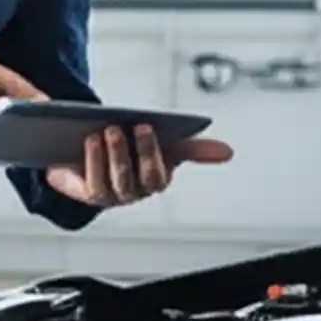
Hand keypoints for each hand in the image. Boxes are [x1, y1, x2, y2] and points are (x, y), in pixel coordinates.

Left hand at [45, 124, 233, 207]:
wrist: (97, 156)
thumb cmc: (137, 150)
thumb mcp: (166, 144)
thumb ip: (195, 149)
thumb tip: (230, 153)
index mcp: (156, 180)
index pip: (157, 175)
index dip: (151, 152)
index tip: (145, 125)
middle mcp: (135, 193)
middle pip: (134, 179)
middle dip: (129, 152)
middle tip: (123, 126)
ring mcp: (113, 196)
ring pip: (113, 182)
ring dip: (110, 156)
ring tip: (105, 130)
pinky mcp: (91, 195)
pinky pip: (93, 185)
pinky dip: (92, 163)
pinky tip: (90, 141)